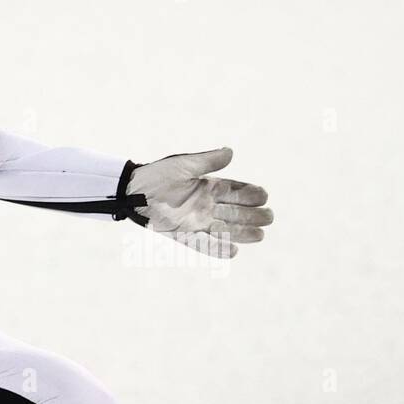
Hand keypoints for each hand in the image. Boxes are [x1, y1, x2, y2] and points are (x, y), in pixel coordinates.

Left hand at [126, 148, 271, 257]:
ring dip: (242, 233)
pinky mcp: (184, 234)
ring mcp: (196, 221)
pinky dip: (217, 249)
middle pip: (235, 212)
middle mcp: (205, 206)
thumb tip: (231, 152)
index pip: (234, 191)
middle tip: (269, 217)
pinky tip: (233, 252)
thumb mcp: (185, 164)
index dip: (250, 193)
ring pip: (225, 229)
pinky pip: (203, 244)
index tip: (264, 195)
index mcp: (207, 187)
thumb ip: (208, 161)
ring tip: (260, 235)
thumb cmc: (158, 174)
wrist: (134, 190)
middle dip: (253, 215)